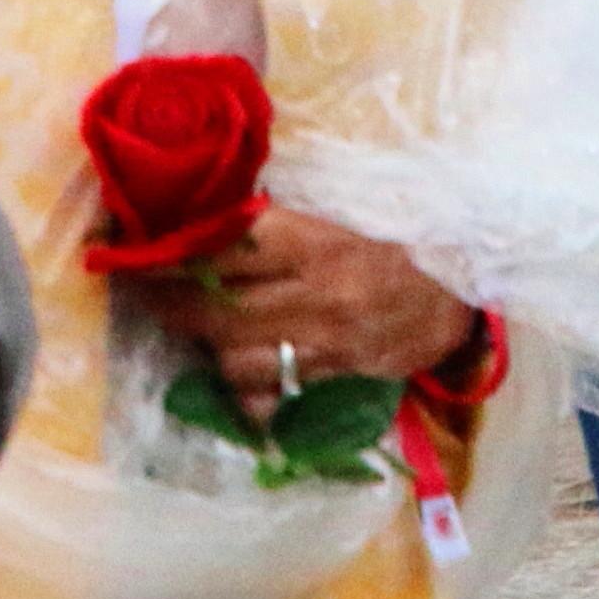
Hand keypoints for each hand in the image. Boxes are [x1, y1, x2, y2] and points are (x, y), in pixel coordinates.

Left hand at [126, 206, 476, 423]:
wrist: (461, 287)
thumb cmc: (396, 233)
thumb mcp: (343, 205)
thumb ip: (281, 213)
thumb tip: (209, 208)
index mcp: (313, 242)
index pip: (223, 249)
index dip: (173, 253)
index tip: (137, 249)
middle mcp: (314, 296)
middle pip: (216, 308)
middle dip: (168, 301)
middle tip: (142, 289)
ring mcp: (323, 343)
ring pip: (236, 356)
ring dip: (203, 341)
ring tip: (185, 322)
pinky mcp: (333, 375)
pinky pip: (271, 393)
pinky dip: (244, 390)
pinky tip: (231, 376)